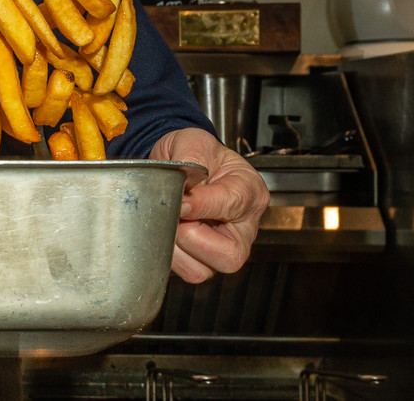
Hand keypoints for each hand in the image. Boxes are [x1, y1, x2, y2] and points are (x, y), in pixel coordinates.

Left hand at [149, 127, 269, 283]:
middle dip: (191, 237)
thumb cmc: (195, 153)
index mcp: (249, 192)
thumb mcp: (194, 141)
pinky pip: (188, 271)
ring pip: (204, 270)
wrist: (179, 161)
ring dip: (176, 248)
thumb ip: (191, 160)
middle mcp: (243, 226)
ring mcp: (224, 247)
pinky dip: (169, 257)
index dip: (200, 206)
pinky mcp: (204, 260)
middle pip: (229, 255)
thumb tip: (184, 196)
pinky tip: (164, 232)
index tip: (179, 201)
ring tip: (166, 221)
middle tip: (173, 214)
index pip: (230, 206)